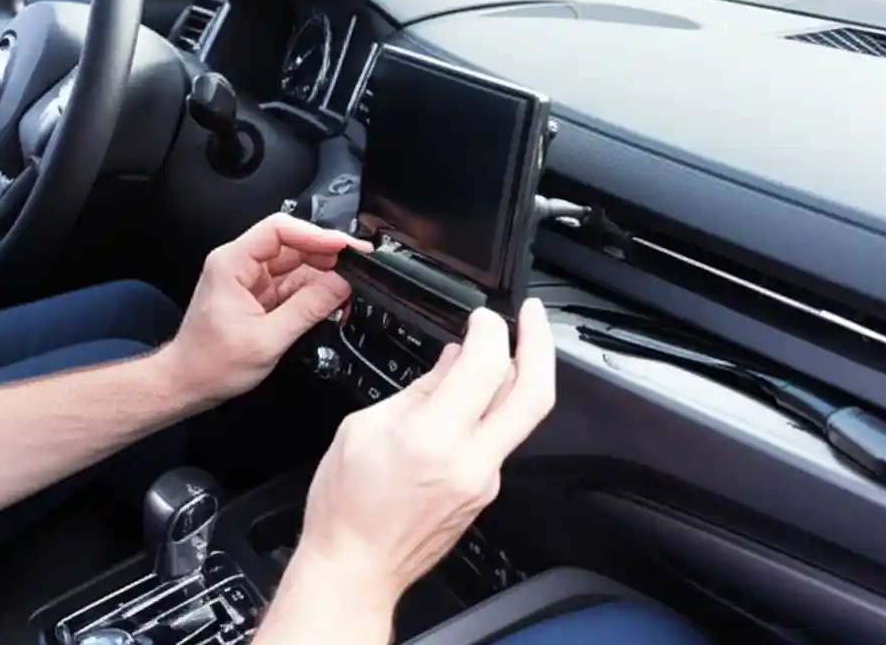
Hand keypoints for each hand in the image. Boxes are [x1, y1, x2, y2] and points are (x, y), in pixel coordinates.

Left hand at [158, 214, 369, 406]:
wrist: (187, 384)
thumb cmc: (210, 364)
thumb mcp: (266, 339)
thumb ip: (307, 309)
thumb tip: (341, 284)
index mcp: (232, 264)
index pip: (279, 230)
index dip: (316, 235)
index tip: (344, 247)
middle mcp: (240, 264)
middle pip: (292, 244)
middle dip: (327, 255)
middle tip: (359, 264)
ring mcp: (250, 280)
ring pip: (296, 264)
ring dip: (324, 275)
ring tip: (349, 288)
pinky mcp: (259, 296)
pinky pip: (292, 284)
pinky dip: (314, 291)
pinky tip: (332, 300)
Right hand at [295, 300, 555, 601]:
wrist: (356, 568)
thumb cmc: (345, 506)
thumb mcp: (362, 429)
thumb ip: (417, 391)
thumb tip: (451, 362)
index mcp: (431, 439)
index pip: (484, 367)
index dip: (489, 331)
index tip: (481, 318)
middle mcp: (469, 462)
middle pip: (533, 393)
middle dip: (540, 344)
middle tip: (533, 316)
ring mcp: (484, 480)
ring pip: (521, 416)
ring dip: (519, 375)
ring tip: (500, 350)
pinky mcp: (485, 492)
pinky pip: (501, 438)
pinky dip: (494, 407)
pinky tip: (474, 397)